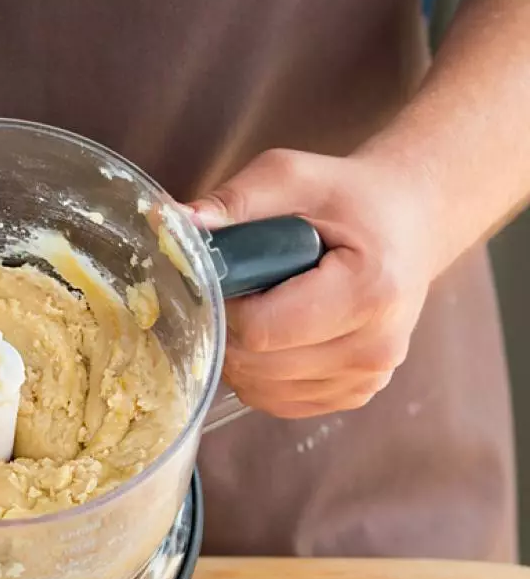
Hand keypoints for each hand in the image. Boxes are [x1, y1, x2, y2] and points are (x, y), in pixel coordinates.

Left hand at [186, 149, 439, 418]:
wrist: (408, 223)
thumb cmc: (348, 198)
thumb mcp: (291, 177)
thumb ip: (233, 201)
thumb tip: (171, 223)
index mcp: (368, 292)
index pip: (260, 329)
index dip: (224, 305)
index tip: (225, 275)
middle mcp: (375, 347)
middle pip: (256, 365)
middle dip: (227, 329)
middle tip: (237, 290)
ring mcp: (368, 378)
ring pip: (261, 391)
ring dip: (239, 355)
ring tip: (257, 306)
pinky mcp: (355, 394)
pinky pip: (278, 401)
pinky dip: (259, 374)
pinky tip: (271, 334)